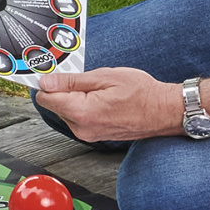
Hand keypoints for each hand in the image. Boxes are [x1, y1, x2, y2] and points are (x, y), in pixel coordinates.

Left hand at [33, 66, 180, 143]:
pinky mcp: (93, 136)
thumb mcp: (104, 77)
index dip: (48, 83)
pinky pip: (78, 118)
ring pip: (66, 111)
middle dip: (64, 90)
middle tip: (87, 80)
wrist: (164, 111)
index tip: (55, 73)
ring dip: (75, 99)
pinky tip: (102, 99)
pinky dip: (84, 107)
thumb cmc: (141, 92)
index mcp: (81, 112)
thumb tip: (46, 82)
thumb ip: (71, 81)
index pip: (45, 98)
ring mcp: (88, 134)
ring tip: (99, 91)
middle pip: (54, 105)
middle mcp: (81, 128)